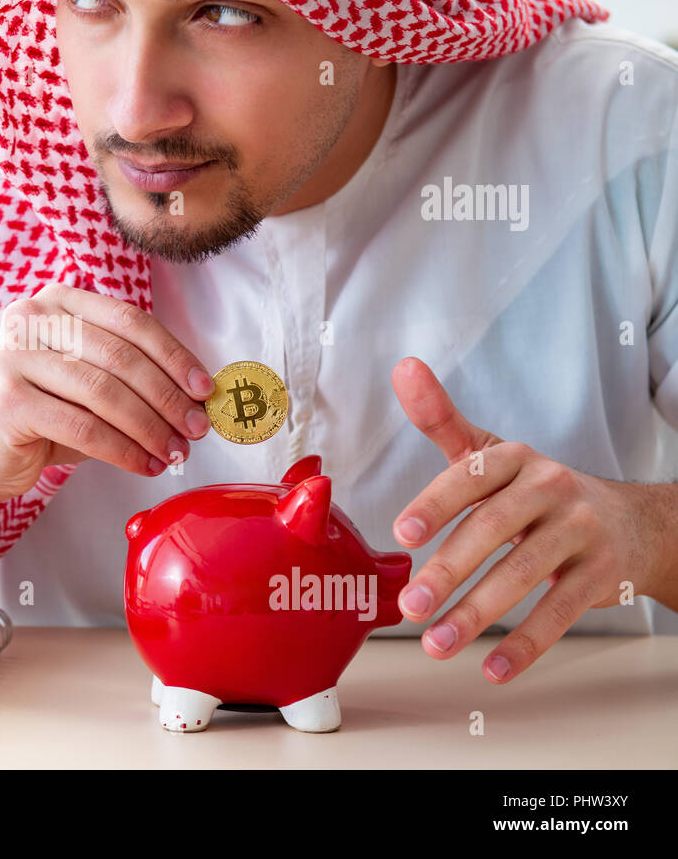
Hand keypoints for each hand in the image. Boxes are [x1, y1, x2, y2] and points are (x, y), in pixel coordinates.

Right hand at [0, 283, 214, 503]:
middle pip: (120, 356)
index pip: (130, 321)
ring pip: (104, 392)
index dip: (174, 356)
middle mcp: (32, 318)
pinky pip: (83, 427)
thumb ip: (132, 378)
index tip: (204, 390)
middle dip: (167, 397)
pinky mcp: (9, 401)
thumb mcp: (88, 385)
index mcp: (58, 302)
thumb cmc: (42, 417)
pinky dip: (123, 450)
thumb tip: (197, 396)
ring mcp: (15, 356)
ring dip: (149, 428)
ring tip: (174, 452)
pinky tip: (143, 464)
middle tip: (196, 429)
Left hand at [388, 356, 666, 682]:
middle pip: (494, 530)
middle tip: (409, 605)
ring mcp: (581, 533)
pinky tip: (493, 670)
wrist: (636, 522)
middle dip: (448, 570)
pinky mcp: (602, 576)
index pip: (472, 477)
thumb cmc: (538, 490)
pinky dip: (526, 644)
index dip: (436, 504)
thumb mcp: (494, 453)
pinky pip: (560, 612)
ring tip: (436, 643)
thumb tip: (404, 367)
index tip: (402, 534)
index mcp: (517, 458)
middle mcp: (551, 488)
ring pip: (524, 574)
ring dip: (477, 614)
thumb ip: (443, 420)